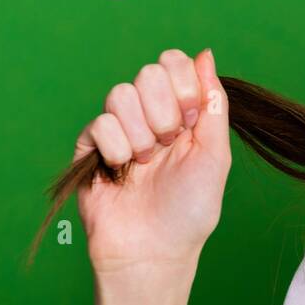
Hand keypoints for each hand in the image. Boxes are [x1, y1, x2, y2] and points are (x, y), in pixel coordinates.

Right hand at [74, 48, 230, 275]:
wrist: (153, 250)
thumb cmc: (189, 209)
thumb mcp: (214, 154)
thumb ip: (213, 102)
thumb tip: (205, 54)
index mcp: (182, 113)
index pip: (174, 63)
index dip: (183, 85)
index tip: (191, 120)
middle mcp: (149, 116)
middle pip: (148, 73)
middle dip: (164, 113)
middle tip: (168, 146)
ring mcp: (119, 130)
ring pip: (120, 94)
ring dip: (141, 134)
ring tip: (145, 163)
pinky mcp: (90, 148)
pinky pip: (100, 123)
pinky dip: (116, 149)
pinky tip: (123, 171)